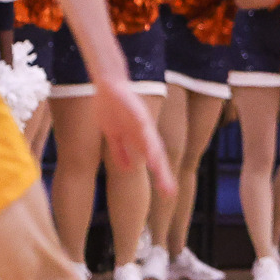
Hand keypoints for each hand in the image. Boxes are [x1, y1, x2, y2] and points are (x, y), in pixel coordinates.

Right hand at [92, 78, 175, 195]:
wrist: (109, 85)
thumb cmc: (112, 109)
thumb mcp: (114, 135)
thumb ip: (121, 152)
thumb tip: (128, 169)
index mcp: (140, 138)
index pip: (154, 161)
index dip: (161, 176)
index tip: (167, 193)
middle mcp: (144, 131)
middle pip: (156, 155)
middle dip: (162, 174)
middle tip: (170, 192)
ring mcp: (141, 120)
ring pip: (151, 141)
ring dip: (155, 156)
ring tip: (159, 170)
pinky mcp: (134, 109)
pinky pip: (140, 121)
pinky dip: (144, 132)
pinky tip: (146, 141)